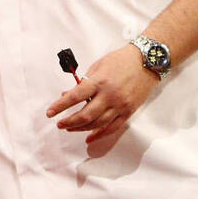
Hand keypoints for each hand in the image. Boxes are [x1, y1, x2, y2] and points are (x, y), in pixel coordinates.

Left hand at [45, 45, 160, 143]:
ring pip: (97, 124)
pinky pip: (112, 128)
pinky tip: (89, 137)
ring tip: (70, 128)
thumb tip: (68, 94)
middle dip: (69, 121)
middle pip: (86, 115)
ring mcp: (120, 105)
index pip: (75, 97)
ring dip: (81, 128)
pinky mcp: (128, 111)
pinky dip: (99, 134)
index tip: (50, 112)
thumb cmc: (121, 60)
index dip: (60, 106)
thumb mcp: (98, 66)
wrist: (147, 62)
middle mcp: (109, 95)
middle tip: (60, 123)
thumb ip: (84, 82)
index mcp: (100, 81)